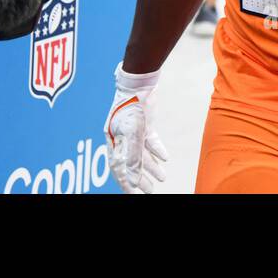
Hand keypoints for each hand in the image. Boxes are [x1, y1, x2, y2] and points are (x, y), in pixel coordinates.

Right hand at [104, 62, 168, 193]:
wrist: (139, 83)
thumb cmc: (131, 106)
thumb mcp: (133, 132)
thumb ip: (133, 157)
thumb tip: (133, 180)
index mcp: (113, 141)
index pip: (118, 167)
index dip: (126, 182)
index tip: (134, 194)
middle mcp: (121, 137)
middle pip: (130, 163)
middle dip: (140, 178)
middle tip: (150, 190)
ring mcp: (133, 131)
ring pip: (141, 154)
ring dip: (151, 166)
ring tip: (162, 178)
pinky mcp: (144, 124)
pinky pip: (150, 141)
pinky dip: (156, 150)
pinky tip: (164, 158)